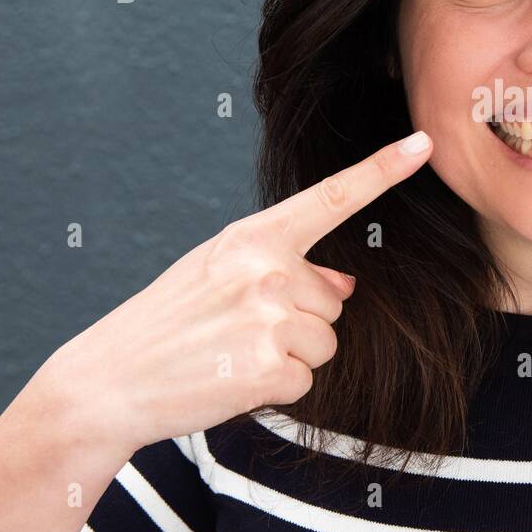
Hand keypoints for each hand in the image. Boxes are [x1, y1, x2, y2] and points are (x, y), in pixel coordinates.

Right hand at [37, 130, 433, 453]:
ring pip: (326, 342)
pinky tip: (229, 380)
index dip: (382, 170)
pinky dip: (274, 389)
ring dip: (289, 357)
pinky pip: (305, 380)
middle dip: (297, 322)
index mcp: (253, 237)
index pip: (332, 197)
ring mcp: (269, 317)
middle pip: (333, 301)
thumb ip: (284, 269)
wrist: (108, 380)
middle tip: (234, 331)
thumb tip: (346, 283)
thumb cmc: (168, 323)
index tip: (423, 142)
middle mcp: (267, 268)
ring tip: (230, 354)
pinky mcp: (269, 366)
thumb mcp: (219, 275)